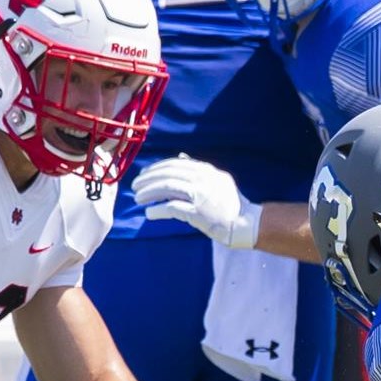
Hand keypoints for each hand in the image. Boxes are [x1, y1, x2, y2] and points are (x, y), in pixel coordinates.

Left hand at [131, 157, 261, 248]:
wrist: (246, 223)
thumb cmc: (231, 204)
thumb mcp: (218, 180)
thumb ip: (199, 169)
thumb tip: (181, 156)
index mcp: (206, 171)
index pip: (175, 164)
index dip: (157, 168)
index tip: (144, 174)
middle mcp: (203, 180)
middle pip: (168, 174)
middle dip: (148, 179)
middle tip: (135, 186)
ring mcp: (201, 196)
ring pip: (167, 188)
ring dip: (149, 193)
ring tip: (137, 198)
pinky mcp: (198, 213)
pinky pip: (172, 208)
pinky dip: (158, 210)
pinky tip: (149, 213)